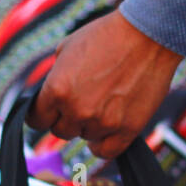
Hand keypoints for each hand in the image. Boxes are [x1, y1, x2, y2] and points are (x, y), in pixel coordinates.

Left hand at [27, 11, 182, 159]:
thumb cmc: (107, 35)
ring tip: (104, 102)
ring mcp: (102, 122)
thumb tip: (48, 94)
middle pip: (60, 131)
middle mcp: (77, 109)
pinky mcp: (127, 129)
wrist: (148, 34)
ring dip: (90, 125)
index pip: (36, 120)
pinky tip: (105, 131)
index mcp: (57, 89)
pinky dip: (103, 144)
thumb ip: (55, 76)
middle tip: (81, 101)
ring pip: (85, 137)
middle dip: (66, 118)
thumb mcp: (67, 47)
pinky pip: (106, 151)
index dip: (41, 114)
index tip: (47, 112)